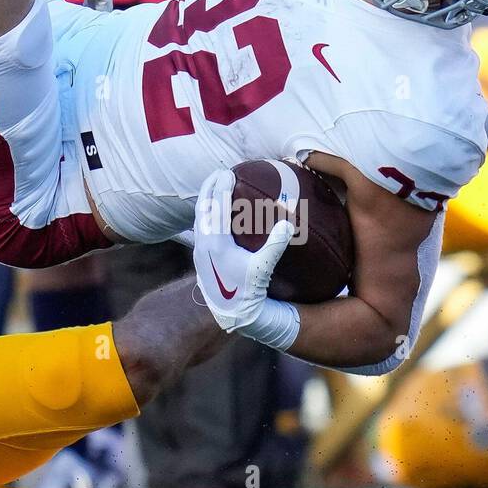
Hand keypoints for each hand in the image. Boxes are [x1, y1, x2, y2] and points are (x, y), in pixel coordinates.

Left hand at [191, 170, 293, 332]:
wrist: (230, 315)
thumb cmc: (248, 292)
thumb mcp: (263, 268)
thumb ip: (275, 245)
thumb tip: (288, 222)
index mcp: (216, 243)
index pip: (217, 207)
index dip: (222, 187)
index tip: (228, 172)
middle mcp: (203, 244)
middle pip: (203, 207)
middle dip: (210, 187)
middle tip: (219, 172)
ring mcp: (199, 251)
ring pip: (199, 218)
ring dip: (207, 200)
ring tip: (216, 188)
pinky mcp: (200, 258)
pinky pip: (201, 228)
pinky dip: (208, 215)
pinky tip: (216, 215)